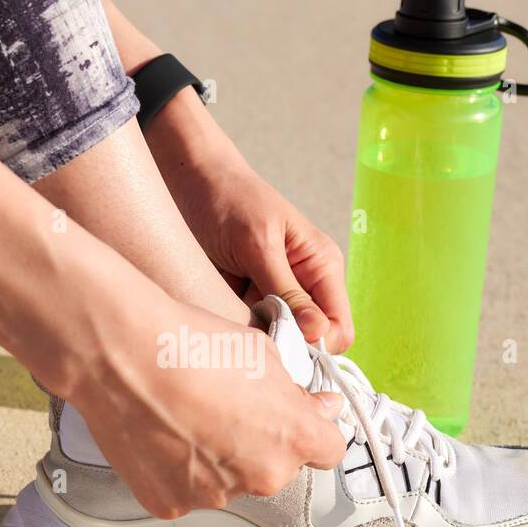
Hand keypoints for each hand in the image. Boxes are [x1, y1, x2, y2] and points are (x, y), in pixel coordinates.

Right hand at [68, 296, 345, 518]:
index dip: (309, 431)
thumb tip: (319, 406)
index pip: (327, 450)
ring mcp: (216, 495)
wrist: (123, 355)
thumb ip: (296, 391)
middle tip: (223, 407)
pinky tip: (162, 434)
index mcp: (293, 437)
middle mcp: (262, 476)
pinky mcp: (172, 503)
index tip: (293, 419)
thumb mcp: (261, 352)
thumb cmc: (190, 344)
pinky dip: (177, 470)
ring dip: (216, 459)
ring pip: (228, 482)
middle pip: (274, 469)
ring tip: (184, 416)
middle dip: (258, 444)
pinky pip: (185, 491)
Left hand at [146, 91, 354, 351]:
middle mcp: (305, 285)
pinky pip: (250, 330)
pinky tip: (217, 311)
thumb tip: (318, 333)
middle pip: (310, 341)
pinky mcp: (247, 299)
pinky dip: (235, 328)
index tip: (281, 346)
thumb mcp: (257, 245)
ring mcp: (275, 294)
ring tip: (226, 315)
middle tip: (248, 333)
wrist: (189, 178)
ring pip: (277, 339)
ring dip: (255, 337)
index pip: (338, 329)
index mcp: (321, 266)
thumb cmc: (228, 199)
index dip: (316, 347)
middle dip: (283, 345)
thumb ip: (286, 290)